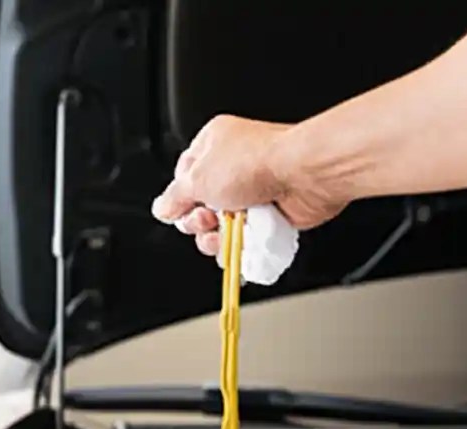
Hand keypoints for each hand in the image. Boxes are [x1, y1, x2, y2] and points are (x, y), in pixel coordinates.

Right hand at [150, 115, 345, 255]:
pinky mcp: (270, 215)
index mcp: (213, 146)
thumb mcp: (197, 179)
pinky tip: (243, 240)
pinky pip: (244, 239)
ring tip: (228, 230)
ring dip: (218, 237)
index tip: (181, 209)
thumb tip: (162, 209)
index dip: (180, 198)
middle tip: (208, 219)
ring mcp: (253, 192)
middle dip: (198, 221)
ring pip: (220, 227)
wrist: (304, 174)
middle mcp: (233, 167)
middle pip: (199, 207)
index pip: (183, 178)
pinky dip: (240, 245)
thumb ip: (174, 198)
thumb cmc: (256, 162)